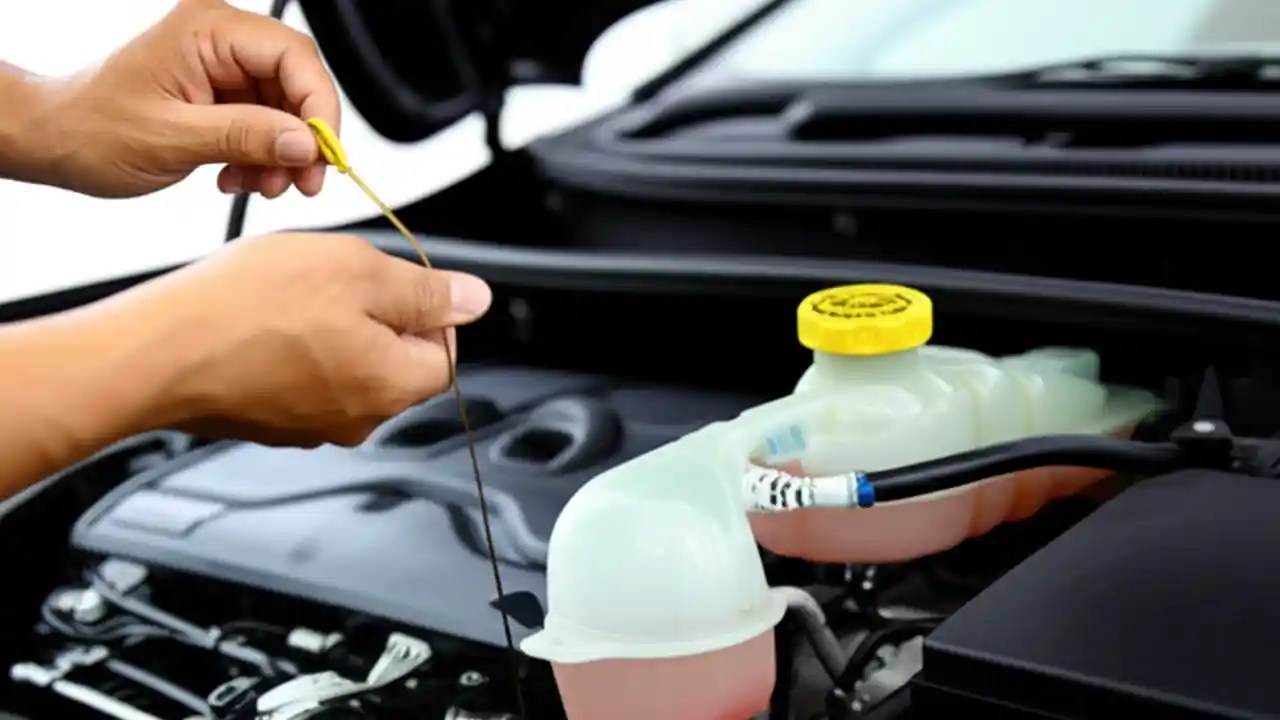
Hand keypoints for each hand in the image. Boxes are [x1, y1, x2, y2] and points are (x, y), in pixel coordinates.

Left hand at [28, 0, 338, 197]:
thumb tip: (305, 143)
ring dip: (282, 156)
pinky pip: (266, 124)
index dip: (318, 107)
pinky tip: (239, 178)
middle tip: (303, 182)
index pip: (293, 57)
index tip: (323, 155)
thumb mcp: (173, 138)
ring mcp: (222, 67)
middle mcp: (220, 40)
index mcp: (207, 30)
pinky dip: (262, 158)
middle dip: (303, 139)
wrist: (58, 141)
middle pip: (297, 83)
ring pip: (287, 110)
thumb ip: (245, 137)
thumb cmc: (93, 130)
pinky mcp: (223, 95)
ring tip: (262, 186)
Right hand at [111, 233, 491, 446]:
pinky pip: (302, 380)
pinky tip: (262, 320)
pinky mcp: (269, 422)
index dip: (427, 310)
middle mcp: (358, 418)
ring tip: (291, 296)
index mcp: (393, 385)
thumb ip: (426, 291)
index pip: (446, 353)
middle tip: (334, 280)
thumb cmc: (246, 309)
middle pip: (397, 363)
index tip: (394, 281)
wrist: (155, 353)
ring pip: (347, 368)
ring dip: (333, 329)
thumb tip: (475, 301)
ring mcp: (310, 427)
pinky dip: (293, 349)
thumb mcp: (357, 270)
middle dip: (377, 317)